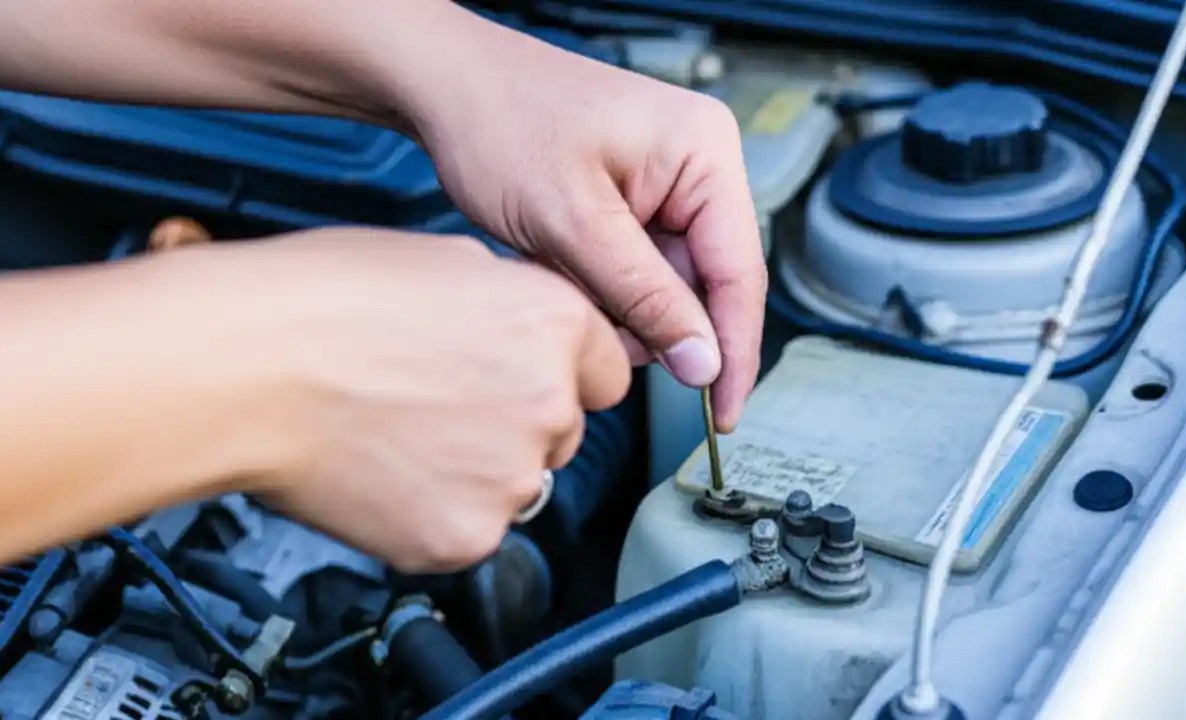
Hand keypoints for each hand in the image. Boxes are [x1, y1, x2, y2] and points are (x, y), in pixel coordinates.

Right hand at [191, 228, 629, 572]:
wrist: (242, 365)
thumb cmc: (319, 300)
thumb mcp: (440, 259)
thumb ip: (508, 301)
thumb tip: (519, 326)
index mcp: (553, 321)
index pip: (604, 369)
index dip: (561, 372)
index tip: (526, 378)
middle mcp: (549, 401)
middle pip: (562, 430)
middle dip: (515, 421)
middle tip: (438, 401)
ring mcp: (510, 476)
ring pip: (515, 483)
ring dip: (474, 469)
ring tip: (397, 430)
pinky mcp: (464, 536)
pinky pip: (468, 530)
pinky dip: (432, 512)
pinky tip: (382, 470)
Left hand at [406, 7, 765, 431]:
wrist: (445, 86)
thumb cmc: (502, 126)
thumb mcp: (575, 225)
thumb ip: (646, 299)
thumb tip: (705, 367)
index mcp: (705, 154)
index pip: (741, 273)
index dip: (733, 351)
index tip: (723, 416)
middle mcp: (699, 166)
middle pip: (705, 283)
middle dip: (653, 324)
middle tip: (598, 342)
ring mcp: (667, 183)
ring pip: (665, 285)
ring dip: (618, 306)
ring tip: (559, 280)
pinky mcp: (635, 200)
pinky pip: (636, 269)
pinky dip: (599, 287)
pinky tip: (558, 268)